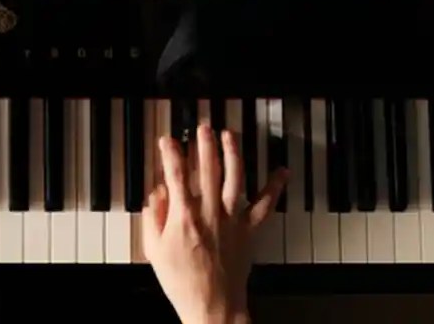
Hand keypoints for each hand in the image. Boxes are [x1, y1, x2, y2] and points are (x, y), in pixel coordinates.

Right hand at [142, 124, 287, 323]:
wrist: (211, 305)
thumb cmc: (182, 281)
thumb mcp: (153, 250)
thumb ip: (152, 217)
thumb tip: (157, 194)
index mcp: (183, 216)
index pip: (175, 174)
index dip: (170, 153)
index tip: (167, 140)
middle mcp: (209, 212)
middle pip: (207, 168)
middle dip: (204, 143)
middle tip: (203, 127)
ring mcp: (231, 219)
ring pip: (234, 177)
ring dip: (233, 152)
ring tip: (230, 134)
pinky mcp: (249, 230)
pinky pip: (264, 205)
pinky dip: (274, 187)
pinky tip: (281, 172)